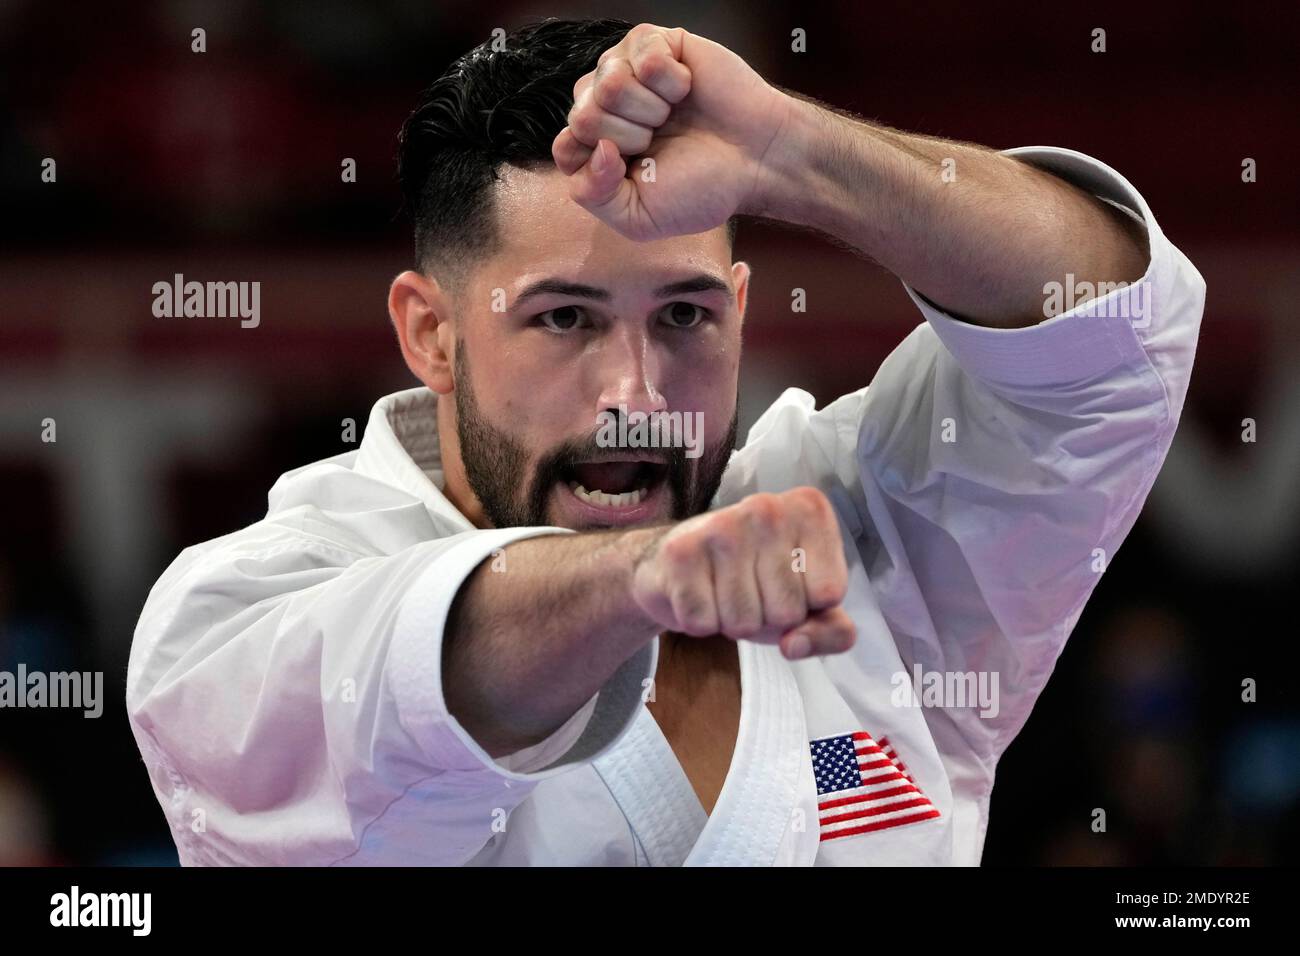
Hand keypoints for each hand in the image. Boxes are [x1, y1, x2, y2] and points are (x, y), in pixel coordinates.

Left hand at [552, 23, 794, 240]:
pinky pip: (643, 52)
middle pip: (582, 113)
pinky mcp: (657, 45)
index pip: (566, 145)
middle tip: (662, 142)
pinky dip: (671, 79)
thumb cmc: (703, 188)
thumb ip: (595, 196)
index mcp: (597, 148)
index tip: (637, 169)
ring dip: (650, 108)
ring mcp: (628, 71)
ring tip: (674, 116)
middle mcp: (606, 107)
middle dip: (630, 136)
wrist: (757, 160)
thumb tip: (592, 147)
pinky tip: (686, 91)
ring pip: (608, 81)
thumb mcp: (640, 218)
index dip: (600, 160)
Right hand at [630, 487, 855, 659]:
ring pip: (745, 622)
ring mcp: (722, 526)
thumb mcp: (809, 605)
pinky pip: (703, 623)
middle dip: (768, 617)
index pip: (829, 593)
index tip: (788, 584)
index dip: (808, 606)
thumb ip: (832, 632)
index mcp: (810, 511)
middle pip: (788, 611)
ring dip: (733, 622)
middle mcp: (768, 507)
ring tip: (724, 592)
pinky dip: (701, 623)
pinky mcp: (682, 551)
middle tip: (751, 590)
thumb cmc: (756, 580)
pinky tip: (699, 594)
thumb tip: (794, 645)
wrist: (681, 563)